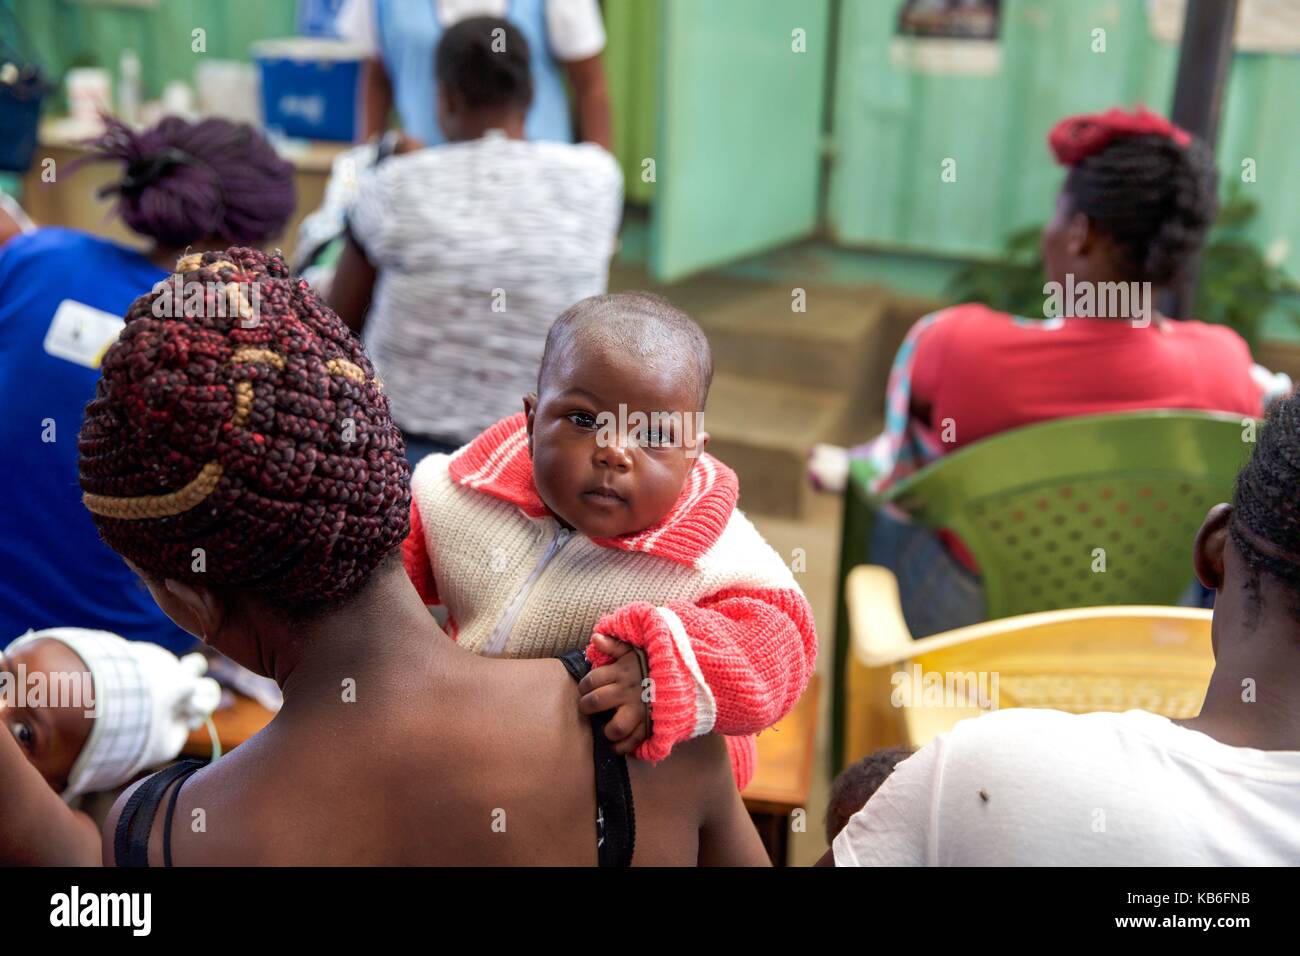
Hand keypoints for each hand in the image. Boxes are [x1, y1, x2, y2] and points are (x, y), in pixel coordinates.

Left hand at [577, 634, 650, 755]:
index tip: (586, 689)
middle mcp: (628, 692)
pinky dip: (623, 747)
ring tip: (606, 727)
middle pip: (596, 702)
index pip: (591, 680)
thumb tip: (595, 638)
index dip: (584, 686)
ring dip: (607, 730)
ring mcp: (640, 710)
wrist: (687, 674)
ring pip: (615, 727)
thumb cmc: (655, 662)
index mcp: (622, 672)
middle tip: (588, 707)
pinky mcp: (651, 724)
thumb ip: (614, 645)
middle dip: (587, 706)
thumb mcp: (635, 649)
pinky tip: (617, 744)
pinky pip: (634, 742)